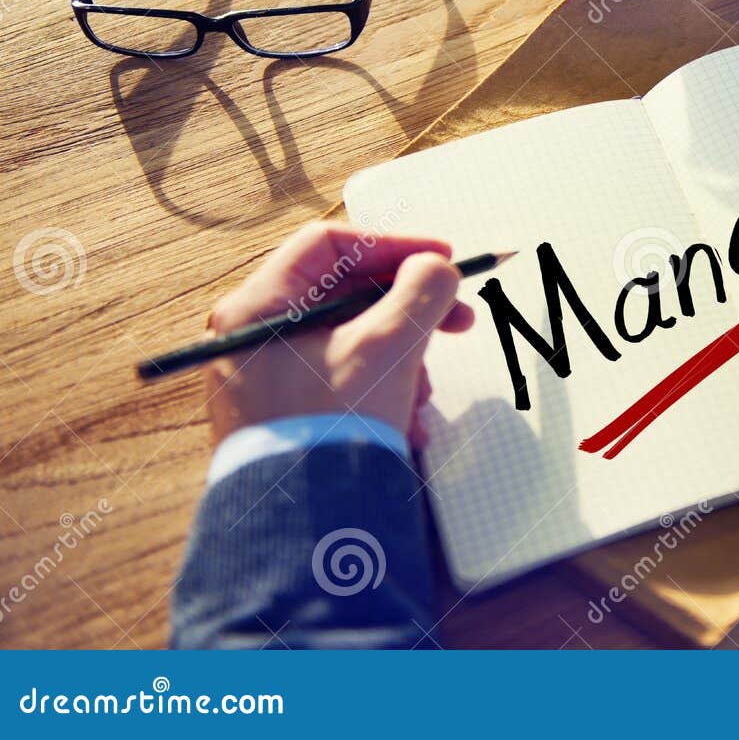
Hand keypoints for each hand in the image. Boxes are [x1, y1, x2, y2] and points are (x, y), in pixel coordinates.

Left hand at [202, 222, 474, 447]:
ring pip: (350, 339)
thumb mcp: (390, 344)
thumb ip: (422, 290)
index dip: (393, 246)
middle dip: (408, 311)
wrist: (301, 523)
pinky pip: (341, 378)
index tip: (441, 260)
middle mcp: (252, 337)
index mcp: (259, 307)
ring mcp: (265, 378)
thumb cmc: (330, 427)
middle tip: (457, 320)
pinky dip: (381, 387)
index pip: (330, 245)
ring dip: (401, 356)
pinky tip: (406, 419)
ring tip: (422, 392)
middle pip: (345, 295)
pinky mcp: (283, 413)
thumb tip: (435, 268)